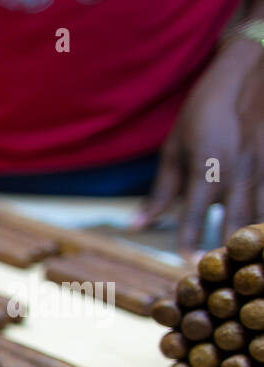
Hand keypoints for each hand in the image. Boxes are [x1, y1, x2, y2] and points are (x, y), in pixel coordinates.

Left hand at [138, 35, 263, 257]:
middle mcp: (240, 170)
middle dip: (230, 250)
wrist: (250, 71)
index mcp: (208, 167)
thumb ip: (160, 191)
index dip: (191, 242)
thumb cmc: (204, 112)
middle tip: (222, 274)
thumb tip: (136, 224)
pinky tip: (263, 236)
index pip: (196, 215)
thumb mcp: (174, 148)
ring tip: (249, 264)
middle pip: (237, 221)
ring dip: (257, 238)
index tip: (188, 266)